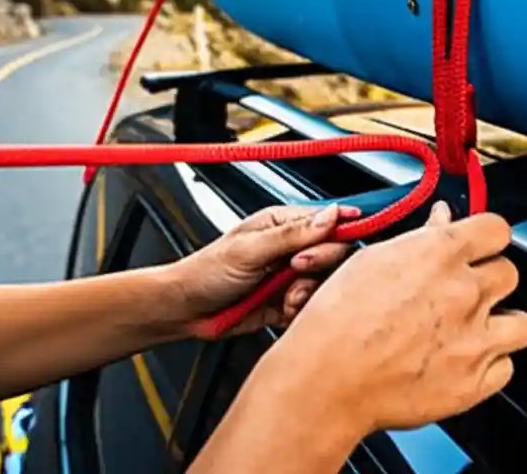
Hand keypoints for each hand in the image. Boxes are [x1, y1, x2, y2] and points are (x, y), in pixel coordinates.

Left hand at [167, 203, 359, 338]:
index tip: (340, 243)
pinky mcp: (288, 302)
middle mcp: (290, 248)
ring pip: (325, 283)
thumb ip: (293, 234)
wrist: (185, 310)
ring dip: (308, 291)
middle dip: (319, 264)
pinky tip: (283, 308)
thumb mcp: (250, 249)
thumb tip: (331, 215)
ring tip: (287, 294)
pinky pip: (311, 306)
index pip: (327, 222)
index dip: (338, 232)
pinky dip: (300, 310)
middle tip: (296, 268)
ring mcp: (290, 276)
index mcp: (282, 225)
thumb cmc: (205, 272)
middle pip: (333, 253)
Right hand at [259, 202, 526, 435]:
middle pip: (509, 274)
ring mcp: (474, 339)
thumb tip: (443, 220)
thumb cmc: (336, 322)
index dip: (487, 239)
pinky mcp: (474, 382)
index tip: (479, 248)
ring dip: (501, 325)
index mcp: (440, 254)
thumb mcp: (372, 261)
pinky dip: (490, 366)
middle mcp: (465, 293)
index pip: (497, 230)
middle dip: (488, 282)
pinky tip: (463, 360)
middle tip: (461, 294)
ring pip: (522, 323)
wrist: (325, 380)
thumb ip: (420, 238)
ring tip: (473, 330)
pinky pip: (506, 367)